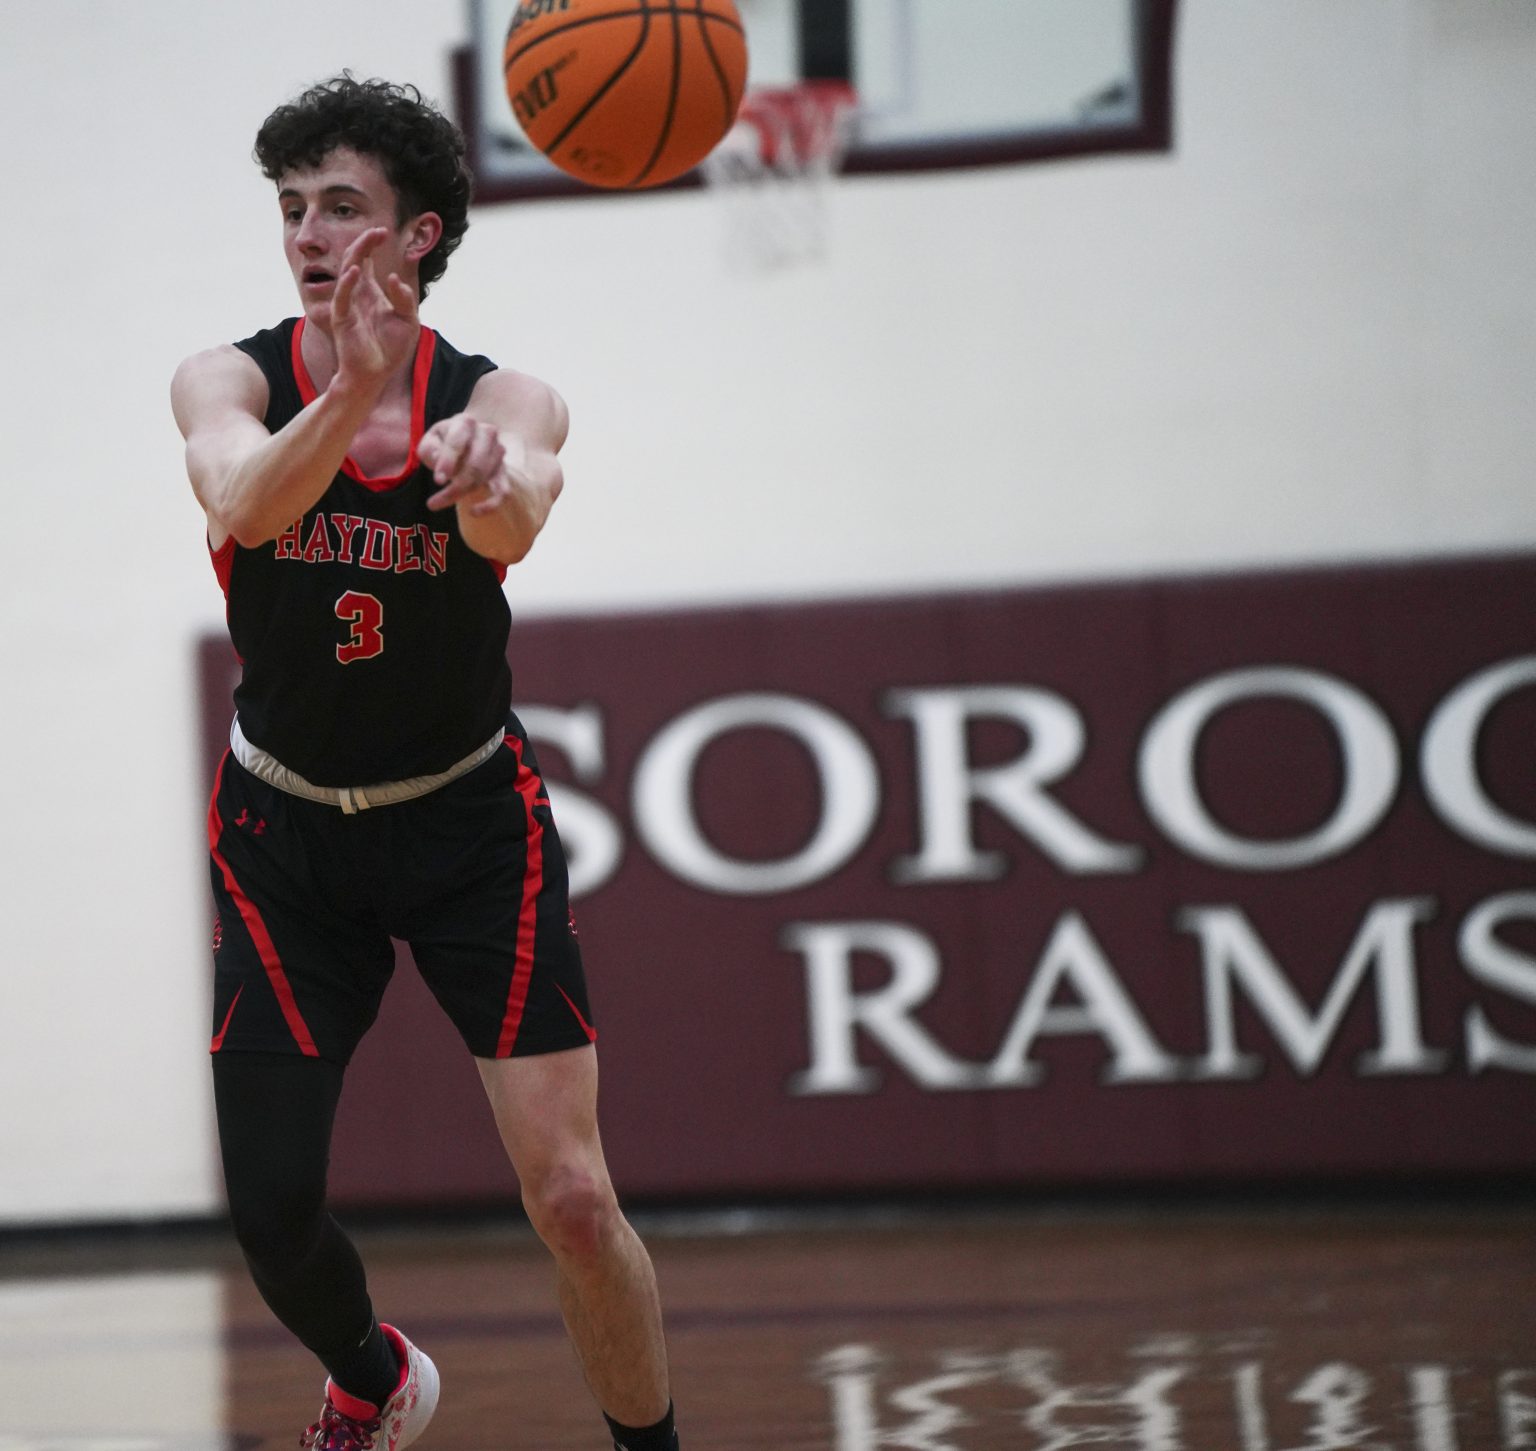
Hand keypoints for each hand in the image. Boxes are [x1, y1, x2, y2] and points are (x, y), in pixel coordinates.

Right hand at [330, 228, 418, 385]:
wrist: (375, 374)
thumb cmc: (390, 350)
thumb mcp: (408, 322)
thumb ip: (405, 299)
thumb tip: (394, 277)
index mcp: (369, 292)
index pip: (366, 260)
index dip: (372, 244)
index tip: (384, 231)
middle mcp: (356, 294)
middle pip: (355, 259)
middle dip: (365, 243)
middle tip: (379, 230)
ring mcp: (347, 305)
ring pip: (346, 272)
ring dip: (357, 255)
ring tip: (368, 240)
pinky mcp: (342, 319)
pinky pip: (342, 297)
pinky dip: (347, 283)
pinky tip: (356, 270)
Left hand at [419, 414, 519, 516]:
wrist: (464, 444)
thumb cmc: (443, 443)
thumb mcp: (430, 442)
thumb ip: (430, 449)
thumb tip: (438, 459)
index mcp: (465, 422)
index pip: (458, 442)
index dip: (448, 462)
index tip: (438, 481)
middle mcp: (487, 434)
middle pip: (474, 465)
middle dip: (455, 486)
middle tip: (433, 503)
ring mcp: (498, 452)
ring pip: (483, 479)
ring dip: (462, 494)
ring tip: (440, 502)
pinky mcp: (503, 471)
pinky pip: (503, 491)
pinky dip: (490, 504)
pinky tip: (474, 512)